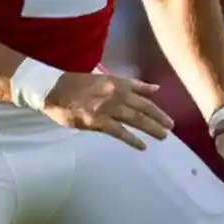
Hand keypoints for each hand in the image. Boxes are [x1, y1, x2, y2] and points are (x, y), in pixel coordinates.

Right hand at [41, 72, 174, 150]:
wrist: (53, 89)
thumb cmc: (73, 84)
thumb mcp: (99, 77)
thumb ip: (120, 83)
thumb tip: (142, 87)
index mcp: (115, 81)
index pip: (141, 90)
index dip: (154, 101)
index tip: (165, 110)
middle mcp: (116, 93)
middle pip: (143, 107)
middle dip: (159, 117)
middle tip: (171, 127)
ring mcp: (108, 108)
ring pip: (136, 119)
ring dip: (152, 128)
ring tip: (163, 136)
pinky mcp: (98, 121)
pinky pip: (120, 132)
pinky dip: (132, 139)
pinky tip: (142, 146)